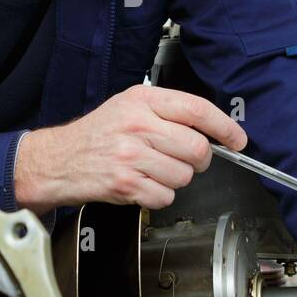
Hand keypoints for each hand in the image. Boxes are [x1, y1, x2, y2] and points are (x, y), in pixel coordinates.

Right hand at [13, 85, 247, 213]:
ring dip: (175, 179)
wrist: (58, 159)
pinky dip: (159, 196)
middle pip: (196, 148)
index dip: (224, 126)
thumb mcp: (129, 106)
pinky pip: (165, 197)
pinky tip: (142, 184)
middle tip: (183, 159)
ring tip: (152, 170)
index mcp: (142, 100)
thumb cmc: (98, 134)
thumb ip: (166, 111)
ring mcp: (130, 156)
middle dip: (198, 160)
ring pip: (184, 176)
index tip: (237, 139)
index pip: (196, 109)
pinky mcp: (125, 184)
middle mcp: (137, 125)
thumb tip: (211, 128)